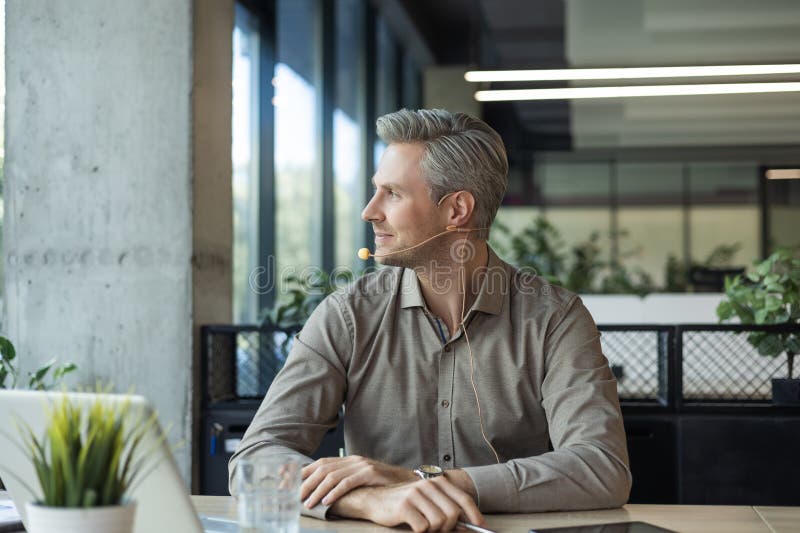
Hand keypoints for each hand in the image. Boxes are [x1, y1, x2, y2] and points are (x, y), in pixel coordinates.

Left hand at [300, 455, 416, 508]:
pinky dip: (334, 492)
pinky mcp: (369, 473)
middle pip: (322, 469)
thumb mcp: (359, 479)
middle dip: (306, 483)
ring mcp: (361, 465)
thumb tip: (322, 491)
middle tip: (295, 497)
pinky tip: (326, 501)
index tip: (288, 483)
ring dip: (317, 491)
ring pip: (332, 476)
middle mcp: (352, 460)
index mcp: (347, 460)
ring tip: (308, 504)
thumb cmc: (380, 484)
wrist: (405, 481)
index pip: (320, 463)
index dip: (303, 472)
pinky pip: (347, 482)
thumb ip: (343, 480)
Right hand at [334, 476, 484, 532]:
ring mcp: (416, 495)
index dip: (475, 515)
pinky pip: (423, 527)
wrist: (375, 499)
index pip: (463, 499)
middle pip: (453, 514)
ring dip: (433, 530)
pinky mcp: (405, 506)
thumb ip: (446, 509)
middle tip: (439, 530)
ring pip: (439, 522)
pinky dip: (420, 531)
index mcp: (437, 482)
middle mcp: (428, 485)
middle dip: (449, 528)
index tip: (481, 526)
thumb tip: (467, 527)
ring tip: (423, 526)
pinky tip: (413, 526)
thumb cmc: (404, 503)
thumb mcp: (428, 502)